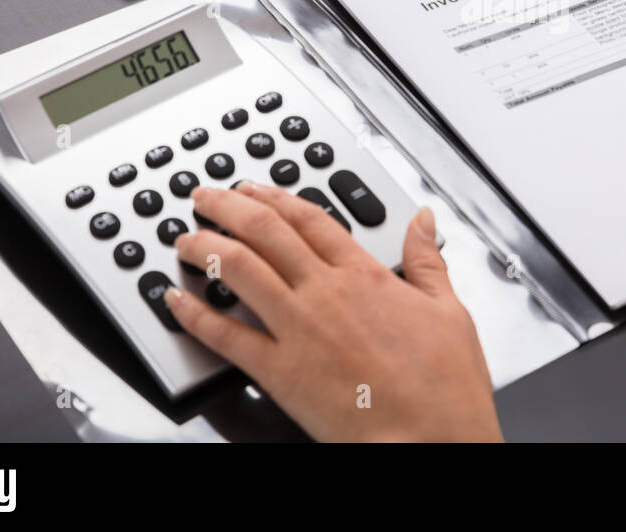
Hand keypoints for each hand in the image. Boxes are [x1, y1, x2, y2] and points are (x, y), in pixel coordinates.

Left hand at [164, 182, 501, 441]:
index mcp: (366, 275)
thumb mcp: (449, 309)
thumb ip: (427, 260)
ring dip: (205, 247)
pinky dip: (194, 315)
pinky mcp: (279, 371)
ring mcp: (299, 329)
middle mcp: (326, 292)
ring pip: (239, 270)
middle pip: (265, 231)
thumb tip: (422, 221)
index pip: (309, 219)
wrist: (431, 437)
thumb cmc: (444, 385)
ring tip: (185, 238)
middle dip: (227, 207)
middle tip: (205, 197)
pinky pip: (226, 335)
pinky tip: (176, 302)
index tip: (253, 188)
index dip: (275, 196)